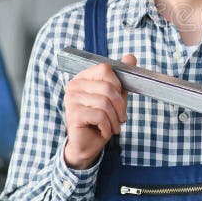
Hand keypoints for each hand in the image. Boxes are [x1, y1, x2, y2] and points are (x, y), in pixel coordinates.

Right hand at [62, 54, 136, 168]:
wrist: (89, 144)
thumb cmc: (102, 119)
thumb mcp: (115, 96)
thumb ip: (121, 77)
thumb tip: (130, 57)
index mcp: (83, 78)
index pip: (105, 69)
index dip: (118, 84)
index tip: (120, 98)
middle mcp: (73, 86)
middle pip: (107, 88)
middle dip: (120, 106)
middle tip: (121, 118)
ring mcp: (71, 99)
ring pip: (104, 103)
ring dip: (114, 119)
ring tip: (114, 126)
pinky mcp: (73, 114)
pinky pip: (99, 116)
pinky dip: (107, 126)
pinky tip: (104, 131)